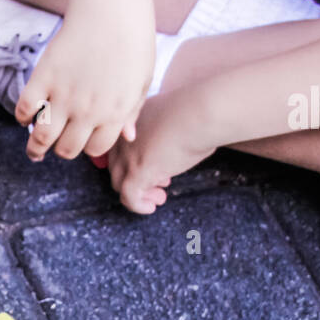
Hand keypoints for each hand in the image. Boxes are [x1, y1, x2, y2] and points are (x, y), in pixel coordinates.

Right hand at [16, 0, 153, 161]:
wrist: (111, 6)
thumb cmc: (133, 39)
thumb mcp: (141, 79)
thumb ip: (132, 111)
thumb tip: (128, 137)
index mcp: (115, 113)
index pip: (95, 149)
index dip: (88, 147)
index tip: (83, 139)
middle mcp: (88, 110)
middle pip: (67, 149)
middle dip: (63, 150)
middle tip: (58, 145)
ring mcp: (63, 95)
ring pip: (42, 137)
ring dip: (36, 148)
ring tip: (35, 150)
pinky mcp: (43, 76)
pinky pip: (25, 109)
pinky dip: (22, 117)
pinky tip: (27, 116)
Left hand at [106, 95, 213, 214]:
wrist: (201, 112)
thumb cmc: (198, 111)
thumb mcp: (175, 118)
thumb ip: (167, 133)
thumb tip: (175, 151)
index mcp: (132, 122)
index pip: (122, 147)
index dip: (136, 161)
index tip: (160, 169)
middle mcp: (125, 138)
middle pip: (118, 165)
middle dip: (136, 178)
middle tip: (161, 185)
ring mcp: (128, 154)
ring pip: (119, 182)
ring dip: (138, 194)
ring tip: (159, 198)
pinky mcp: (137, 171)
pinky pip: (129, 195)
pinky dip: (137, 205)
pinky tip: (151, 207)